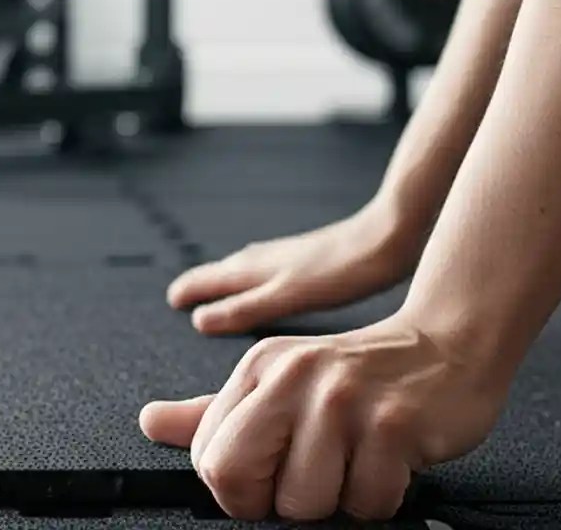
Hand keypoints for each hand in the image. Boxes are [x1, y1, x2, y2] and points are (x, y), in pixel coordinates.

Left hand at [138, 317, 507, 520]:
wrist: (449, 344)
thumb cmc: (360, 372)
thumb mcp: (277, 379)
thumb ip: (212, 411)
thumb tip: (150, 423)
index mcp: (258, 368)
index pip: (211, 459)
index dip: (241, 489)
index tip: (273, 477)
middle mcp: (294, 377)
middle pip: (241, 482)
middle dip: (277, 502)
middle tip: (314, 478)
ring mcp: (344, 400)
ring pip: (307, 504)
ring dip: (338, 501)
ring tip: (357, 462)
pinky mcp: (393, 425)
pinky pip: (368, 503)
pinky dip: (381, 498)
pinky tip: (390, 463)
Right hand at [167, 200, 422, 334]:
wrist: (388, 239)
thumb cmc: (341, 272)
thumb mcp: (288, 297)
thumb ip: (245, 308)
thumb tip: (199, 320)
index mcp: (258, 268)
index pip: (213, 279)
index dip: (193, 289)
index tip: (173, 299)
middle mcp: (269, 258)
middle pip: (226, 270)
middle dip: (205, 281)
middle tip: (184, 291)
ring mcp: (291, 255)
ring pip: (248, 265)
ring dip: (229, 275)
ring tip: (221, 280)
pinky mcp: (313, 257)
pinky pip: (270, 265)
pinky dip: (256, 273)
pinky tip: (275, 274)